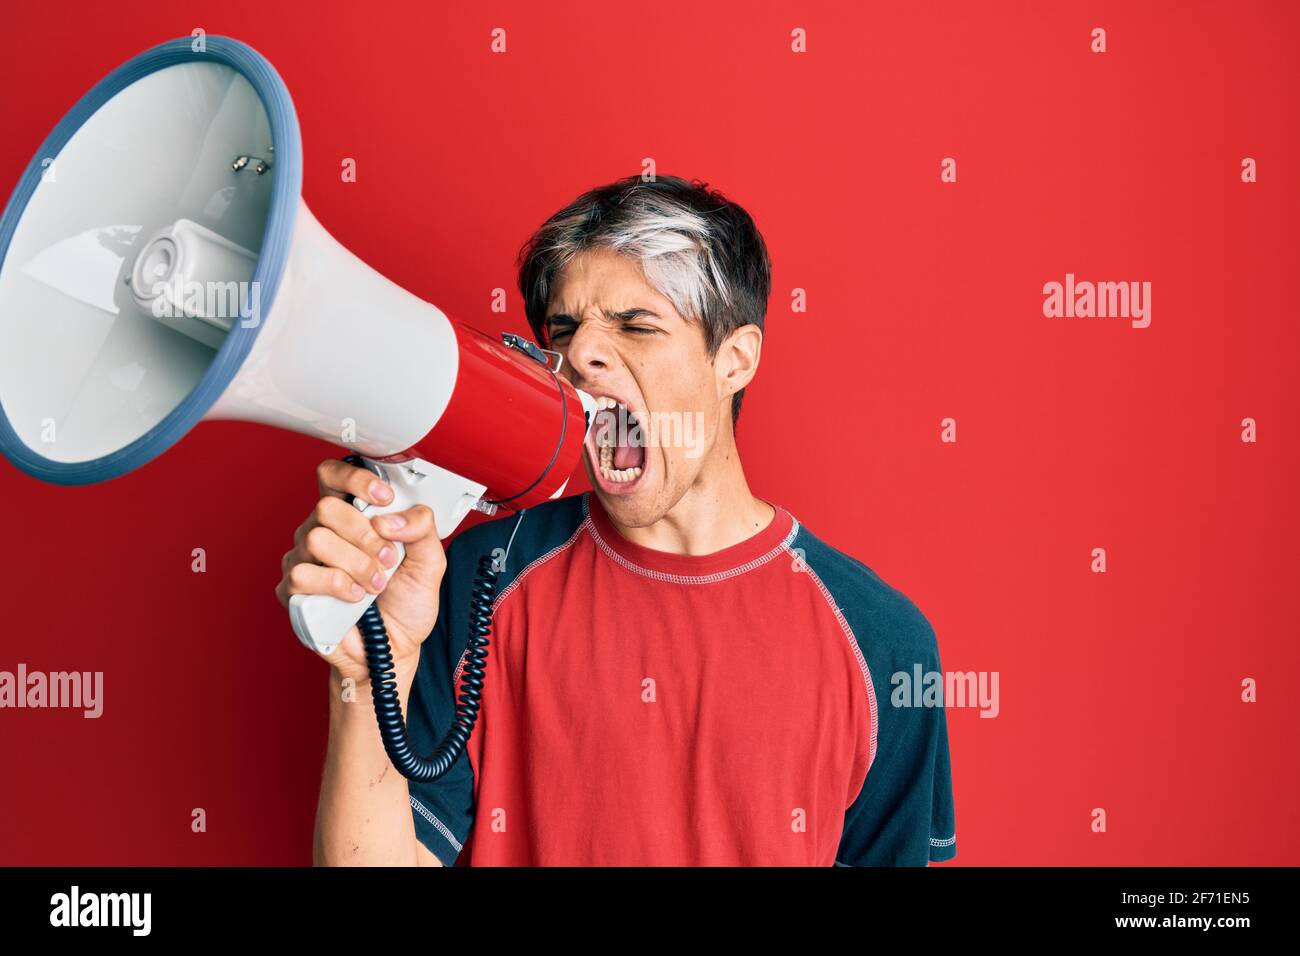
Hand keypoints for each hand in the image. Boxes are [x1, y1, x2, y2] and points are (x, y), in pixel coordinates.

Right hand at [276, 459, 446, 683]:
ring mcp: (304, 560)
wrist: (395, 649)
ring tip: (376, 584)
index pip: (333, 476)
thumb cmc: (405, 603)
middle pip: (327, 508)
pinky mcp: (293, 591)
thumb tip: (391, 517)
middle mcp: (323, 532)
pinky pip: (304, 574)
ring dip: (358, 564)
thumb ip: (422, 528)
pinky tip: (355, 598)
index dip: (354, 479)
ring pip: (317, 539)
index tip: (384, 498)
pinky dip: (338, 586)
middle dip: (366, 535)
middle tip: (388, 559)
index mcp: (352, 517)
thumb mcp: (430, 561)